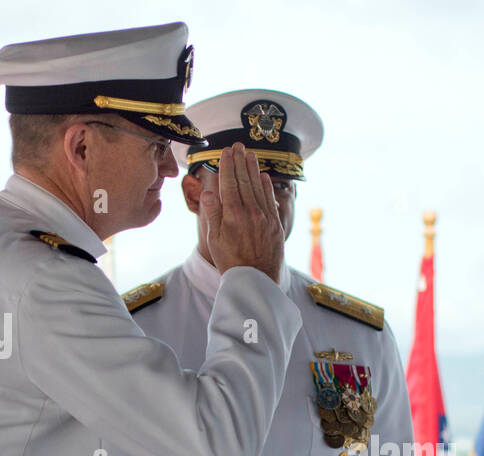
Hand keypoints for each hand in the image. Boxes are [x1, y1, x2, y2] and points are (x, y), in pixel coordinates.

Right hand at [200, 142, 284, 283]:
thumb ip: (212, 213)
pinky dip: (266, 186)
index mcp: (232, 214)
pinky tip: (263, 175)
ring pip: (258, 187)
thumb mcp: (214, 240)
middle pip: (244, 180)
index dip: (227, 165)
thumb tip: (208, 191)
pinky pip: (270, 199)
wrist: (256, 281)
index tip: (226, 151)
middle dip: (240, 161)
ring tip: (250, 154)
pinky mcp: (275, 225)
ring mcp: (265, 218)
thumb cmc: (230, 262)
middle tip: (238, 145)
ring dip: (253, 168)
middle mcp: (251, 212)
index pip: (229, 182)